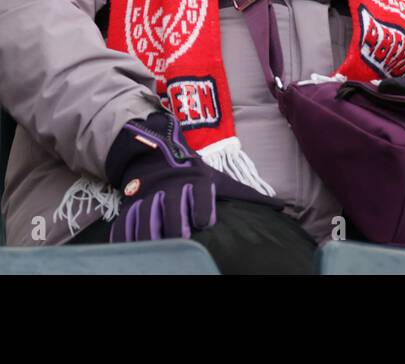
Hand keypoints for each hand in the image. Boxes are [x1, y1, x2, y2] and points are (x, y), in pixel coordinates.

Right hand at [104, 111, 282, 242]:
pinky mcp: (130, 205)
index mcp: (195, 181)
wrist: (156, 155)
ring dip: (149, 231)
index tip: (203, 223)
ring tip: (157, 249)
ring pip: (146, 215)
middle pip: (171, 206)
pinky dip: (124, 236)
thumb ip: (246, 195)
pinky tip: (128, 250)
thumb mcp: (219, 181)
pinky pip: (124, 221)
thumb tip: (280, 206)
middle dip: (175, 221)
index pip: (199, 193)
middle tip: (181, 237)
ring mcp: (149, 196)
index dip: (201, 206)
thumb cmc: (194, 175)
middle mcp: (171, 187)